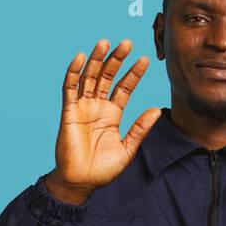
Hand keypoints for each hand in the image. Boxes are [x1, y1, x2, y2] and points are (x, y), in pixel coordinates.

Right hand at [44, 38, 162, 204]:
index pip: (124, 88)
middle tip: (127, 43)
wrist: (81, 183)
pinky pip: (69, 88)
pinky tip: (81, 57)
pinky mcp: (68, 112)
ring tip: (105, 42)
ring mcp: (82, 108)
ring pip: (89, 77)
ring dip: (96, 59)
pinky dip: (74, 72)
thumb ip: (140, 129)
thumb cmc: (102, 170)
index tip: (144, 59)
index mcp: (112, 114)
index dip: (133, 74)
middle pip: (107, 77)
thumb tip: (157, 110)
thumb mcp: (127, 149)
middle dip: (116, 60)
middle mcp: (97, 107)